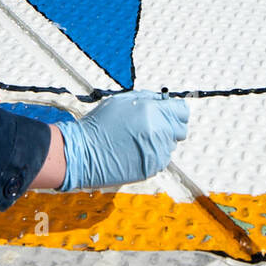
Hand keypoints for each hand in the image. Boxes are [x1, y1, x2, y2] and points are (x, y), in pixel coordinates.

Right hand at [57, 90, 189, 190]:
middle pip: (181, 129)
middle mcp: (158, 131)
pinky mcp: (152, 167)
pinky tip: (135, 150)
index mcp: (152, 111)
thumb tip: (163, 100)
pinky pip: (161, 158)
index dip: (175, 110)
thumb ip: (147, 98)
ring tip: (138, 139)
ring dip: (160, 140)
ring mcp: (157, 151)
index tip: (169, 113)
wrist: (83, 153)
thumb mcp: (121, 101)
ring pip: (170, 144)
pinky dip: (152, 153)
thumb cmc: (98, 125)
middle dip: (170, 126)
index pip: (182, 110)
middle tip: (153, 126)